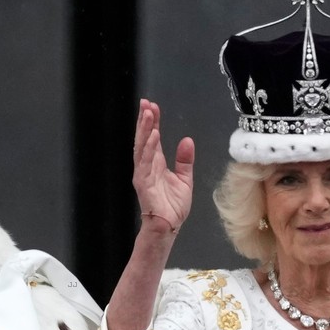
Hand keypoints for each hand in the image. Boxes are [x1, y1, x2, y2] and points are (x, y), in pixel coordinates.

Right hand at [132, 98, 193, 235]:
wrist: (169, 226)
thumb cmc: (173, 206)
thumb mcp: (184, 179)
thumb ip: (185, 160)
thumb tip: (187, 140)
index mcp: (156, 163)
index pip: (153, 138)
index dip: (153, 122)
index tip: (153, 106)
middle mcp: (147, 166)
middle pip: (144, 138)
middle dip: (144, 121)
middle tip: (145, 103)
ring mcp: (144, 174)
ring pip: (142, 147)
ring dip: (145, 130)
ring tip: (148, 114)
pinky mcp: (144, 183)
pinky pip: (145, 163)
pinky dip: (149, 149)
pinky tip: (153, 136)